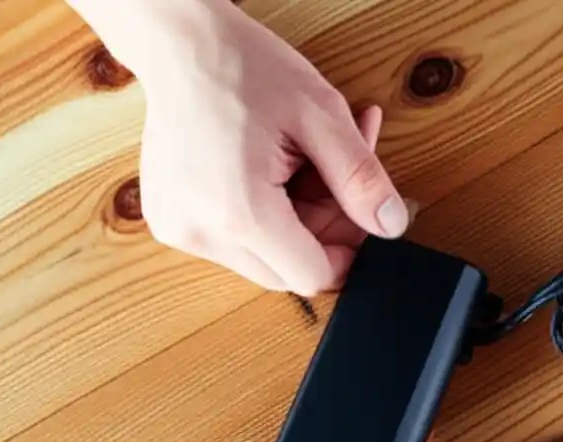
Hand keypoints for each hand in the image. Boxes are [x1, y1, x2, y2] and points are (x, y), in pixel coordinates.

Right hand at [68, 0, 408, 294]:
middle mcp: (200, 232)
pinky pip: (232, 239)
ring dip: (293, 219)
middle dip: (321, 230)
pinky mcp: (170, 221)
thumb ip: (361, 178)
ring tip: (296, 162)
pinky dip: (260, 213)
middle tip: (328, 175)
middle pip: (288, 272)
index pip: (314, 276)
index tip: (356, 211)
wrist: (177, 44)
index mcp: (240, 212)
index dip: (346, 249)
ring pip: (263, 257)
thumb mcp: (321, 115)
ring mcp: (179, 229)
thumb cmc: (243, 68)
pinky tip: (266, 169)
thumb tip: (392, 225)